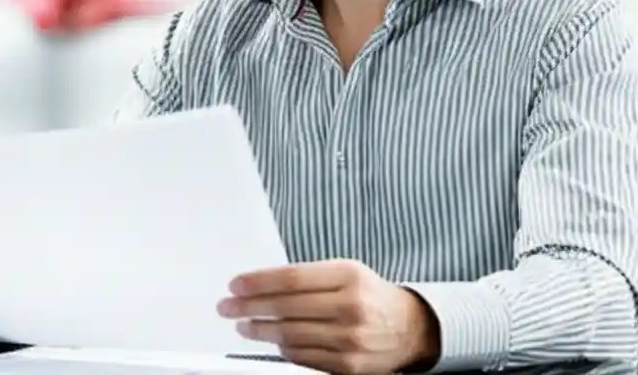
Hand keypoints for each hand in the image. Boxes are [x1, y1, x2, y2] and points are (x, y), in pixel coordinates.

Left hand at [218, 259, 439, 373]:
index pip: (291, 278)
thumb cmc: (370, 295)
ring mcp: (350, 339)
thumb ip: (308, 276)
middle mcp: (350, 307)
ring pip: (290, 335)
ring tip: (243, 325)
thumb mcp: (346, 272)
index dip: (257, 282)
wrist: (411, 328)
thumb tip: (259, 284)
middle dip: (249, 307)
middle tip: (226, 306)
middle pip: (286, 308)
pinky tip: (270, 341)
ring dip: (259, 330)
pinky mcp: (348, 366)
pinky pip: (303, 358)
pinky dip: (282, 349)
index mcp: (348, 276)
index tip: (235, 285)